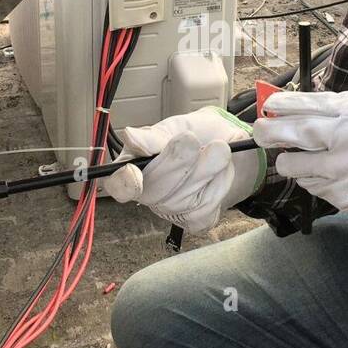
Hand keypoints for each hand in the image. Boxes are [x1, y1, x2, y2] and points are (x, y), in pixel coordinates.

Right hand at [100, 107, 265, 234]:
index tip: (134, 174)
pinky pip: (204, 212)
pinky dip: (219, 186)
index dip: (122, 183)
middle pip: (153, 193)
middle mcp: (149, 193)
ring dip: (206, 170)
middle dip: (177, 164)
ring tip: (218, 148)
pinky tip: (220, 173)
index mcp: (134, 167)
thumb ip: (154, 136)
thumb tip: (130, 137)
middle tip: (192, 140)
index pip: (116, 184)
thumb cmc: (198, 134)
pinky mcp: (195, 221)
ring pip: (184, 201)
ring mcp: (171, 211)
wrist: (231, 145)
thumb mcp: (177, 126)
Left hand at [251, 90, 347, 238]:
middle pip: (288, 151)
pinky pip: (317, 189)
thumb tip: (293, 103)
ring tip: (317, 154)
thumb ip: (333, 105)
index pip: (299, 118)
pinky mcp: (343, 200)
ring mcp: (340, 180)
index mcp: (346, 124)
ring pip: (298, 173)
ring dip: (298, 163)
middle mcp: (339, 152)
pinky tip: (336, 172)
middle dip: (271, 141)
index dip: (276, 114)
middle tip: (264, 135)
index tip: (265, 109)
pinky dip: (319, 180)